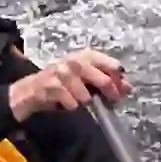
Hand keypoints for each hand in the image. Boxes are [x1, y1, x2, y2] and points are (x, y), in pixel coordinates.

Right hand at [5, 46, 127, 122]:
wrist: (32, 90)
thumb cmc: (62, 83)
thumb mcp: (86, 78)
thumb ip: (107, 80)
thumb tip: (128, 87)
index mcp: (87, 55)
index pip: (113, 66)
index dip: (120, 81)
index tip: (122, 92)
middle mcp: (76, 60)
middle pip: (104, 81)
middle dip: (109, 95)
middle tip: (110, 102)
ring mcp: (63, 72)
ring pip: (87, 96)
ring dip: (84, 102)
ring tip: (76, 99)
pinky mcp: (53, 86)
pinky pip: (72, 103)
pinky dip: (71, 106)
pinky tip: (64, 102)